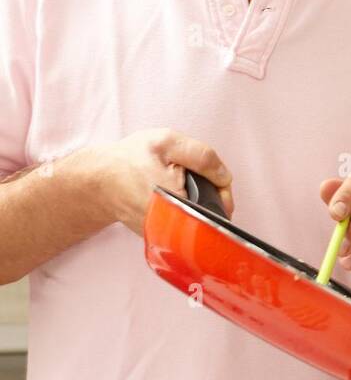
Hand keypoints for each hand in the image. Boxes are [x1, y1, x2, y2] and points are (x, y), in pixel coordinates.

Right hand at [95, 129, 233, 236]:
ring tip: (183, 186)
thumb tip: (224, 177)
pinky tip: (174, 196)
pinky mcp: (158, 236)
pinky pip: (182, 225)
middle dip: (211, 196)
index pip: (220, 204)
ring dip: (198, 204)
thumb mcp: (167, 143)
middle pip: (210, 215)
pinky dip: (184, 210)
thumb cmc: (129, 160)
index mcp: (178, 201)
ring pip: (197, 221)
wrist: (97, 181)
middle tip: (196, 179)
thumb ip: (202, 156)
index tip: (216, 178)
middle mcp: (172, 225)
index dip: (222, 188)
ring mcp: (164, 234)